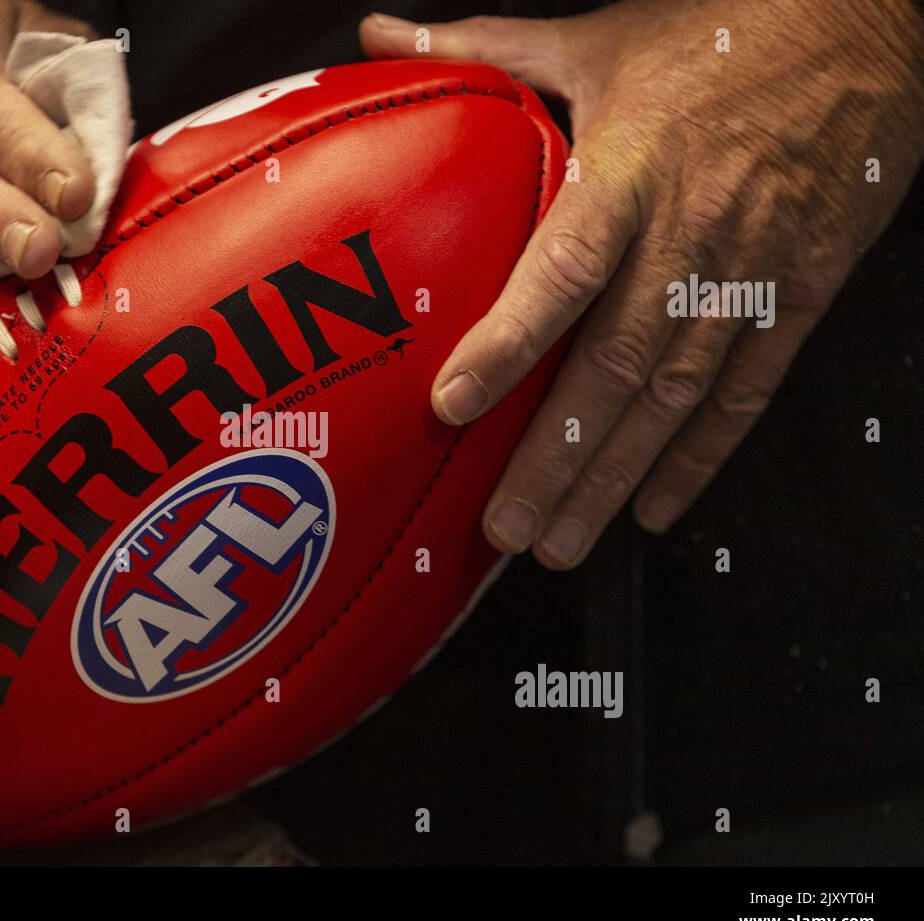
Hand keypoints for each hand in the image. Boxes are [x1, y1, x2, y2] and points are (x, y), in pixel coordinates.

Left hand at [360, 0, 923, 567]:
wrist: (865, 21)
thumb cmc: (722, 30)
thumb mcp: (597, 34)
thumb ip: (486, 46)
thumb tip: (382, 33)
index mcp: (633, 170)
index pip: (562, 269)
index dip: (509, 341)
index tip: (453, 402)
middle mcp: (691, 233)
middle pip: (615, 363)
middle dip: (557, 457)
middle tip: (506, 527)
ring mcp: (751, 272)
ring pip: (675, 397)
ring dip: (615, 477)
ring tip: (562, 540)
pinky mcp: (798, 293)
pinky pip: (746, 390)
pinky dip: (702, 456)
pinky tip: (657, 508)